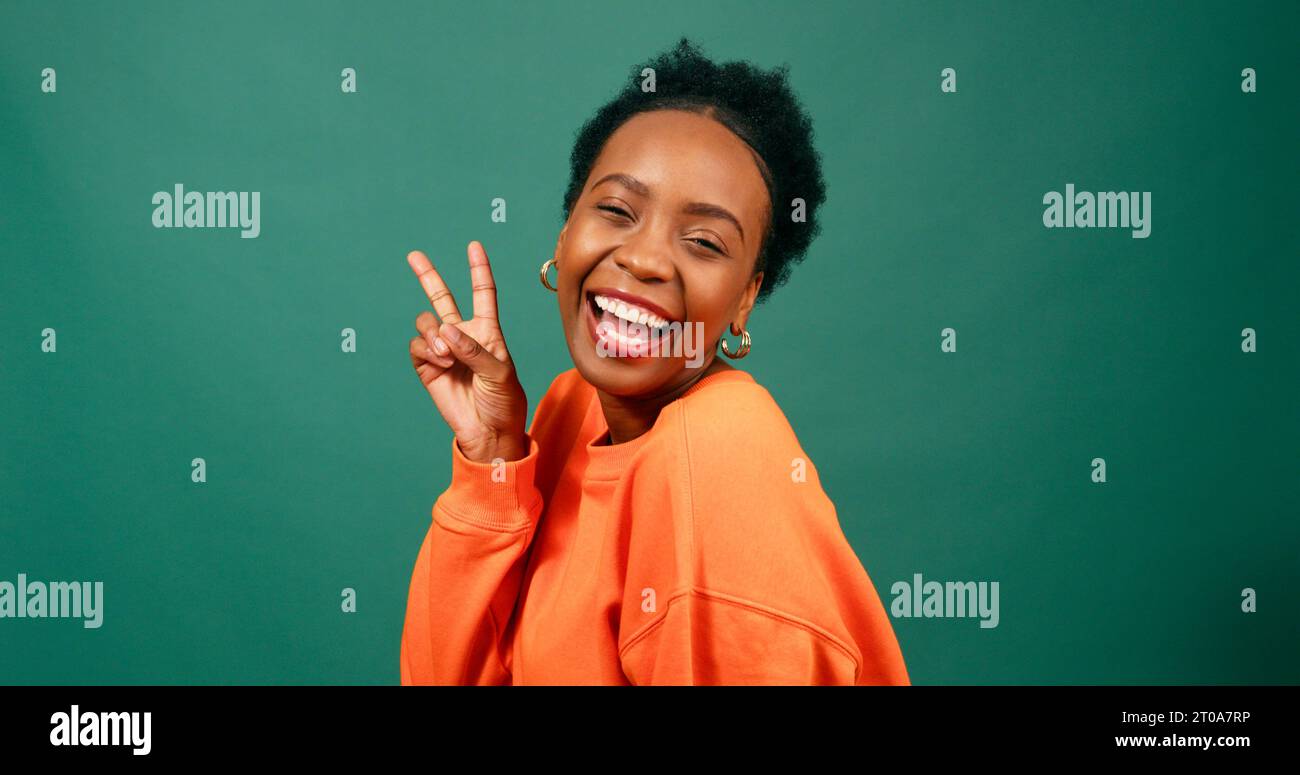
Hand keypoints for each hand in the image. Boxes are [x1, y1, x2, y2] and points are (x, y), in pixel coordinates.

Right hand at [407, 241, 528, 463]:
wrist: (488, 431)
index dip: (479, 270)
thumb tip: (445, 330)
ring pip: (426, 323)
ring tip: (446, 353)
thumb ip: (474, 349)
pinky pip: (418, 347)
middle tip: (414, 255)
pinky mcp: (427, 367)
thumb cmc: (503, 400)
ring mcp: (443, 350)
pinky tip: (442, 362)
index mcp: (487, 331)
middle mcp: (463, 335)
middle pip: (443, 298)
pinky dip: (428, 350)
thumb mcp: (499, 372)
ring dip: (433, 333)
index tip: (474, 246)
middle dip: (428, 276)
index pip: (483, 293)